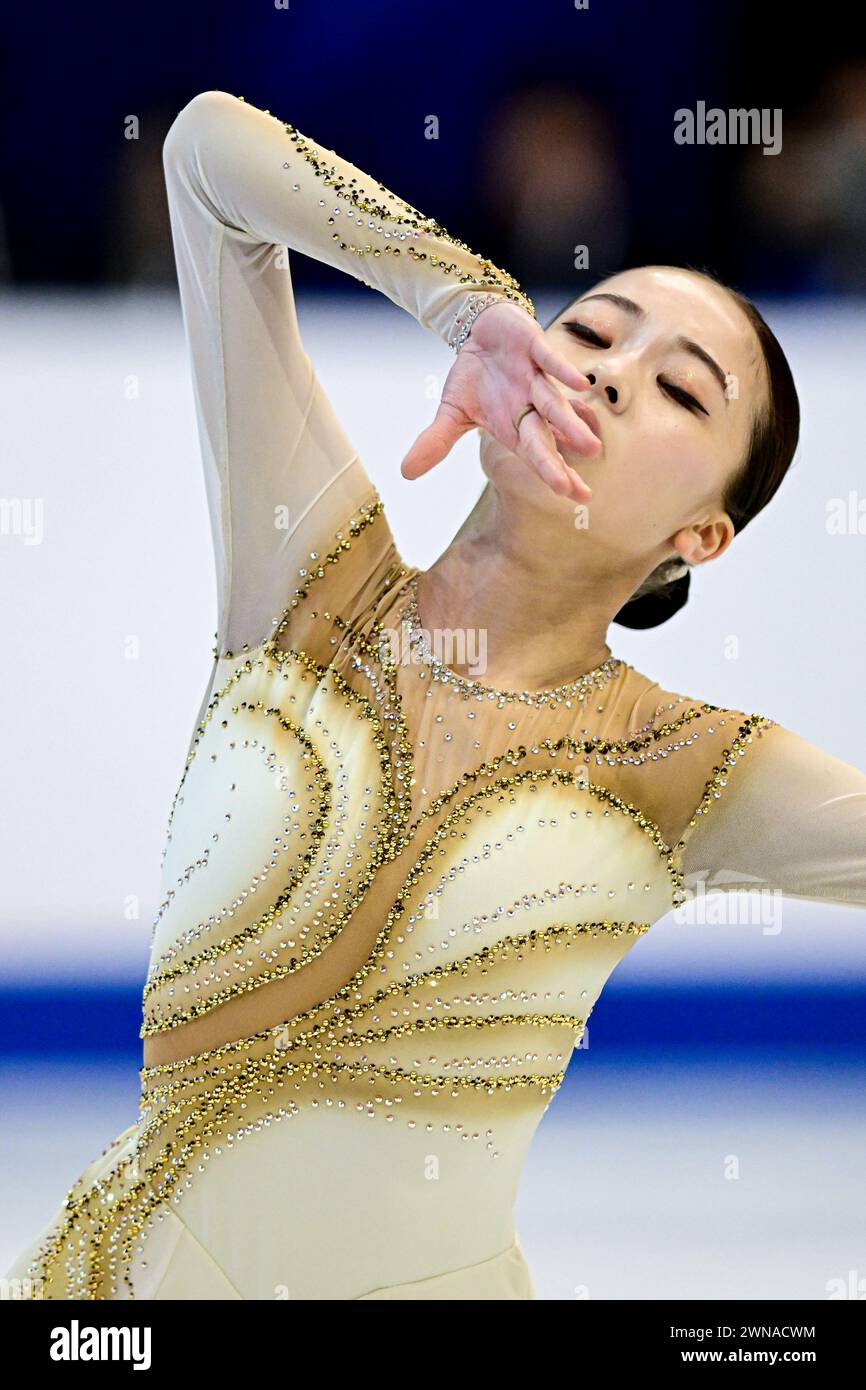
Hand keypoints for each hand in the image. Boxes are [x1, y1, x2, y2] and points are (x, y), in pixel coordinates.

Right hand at [399, 299, 601, 499]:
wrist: (480, 330)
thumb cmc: (474, 376)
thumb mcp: (451, 411)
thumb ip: (436, 442)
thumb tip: (406, 472)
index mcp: (514, 426)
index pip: (536, 456)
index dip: (553, 476)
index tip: (570, 498)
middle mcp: (530, 406)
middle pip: (546, 438)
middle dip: (559, 463)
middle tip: (579, 493)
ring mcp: (535, 378)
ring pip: (554, 404)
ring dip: (571, 424)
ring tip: (591, 448)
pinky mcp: (535, 347)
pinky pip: (549, 360)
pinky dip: (562, 370)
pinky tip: (580, 384)